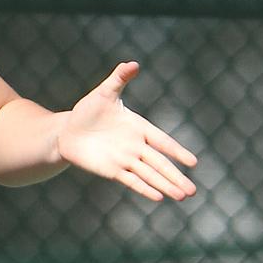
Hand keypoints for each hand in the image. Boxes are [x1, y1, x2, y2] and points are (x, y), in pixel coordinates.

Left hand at [58, 61, 197, 201]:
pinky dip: (143, 189)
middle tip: (193, 191)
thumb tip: (132, 64)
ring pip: (149, 175)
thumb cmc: (88, 110)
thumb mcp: (104, 92)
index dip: (177, 151)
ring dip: (165, 186)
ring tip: (182, 197)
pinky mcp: (111, 170)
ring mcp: (125, 160)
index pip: (163, 141)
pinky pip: (131, 181)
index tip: (193, 163)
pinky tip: (158, 197)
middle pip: (160, 164)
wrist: (68, 130)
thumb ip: (119, 78)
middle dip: (176, 177)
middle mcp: (136, 146)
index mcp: (139, 127)